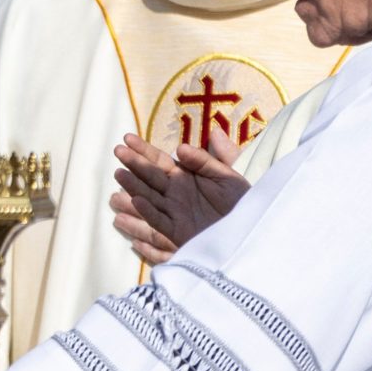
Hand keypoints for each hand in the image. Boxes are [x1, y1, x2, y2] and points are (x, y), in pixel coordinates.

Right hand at [110, 127, 246, 265]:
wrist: (253, 232)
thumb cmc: (242, 203)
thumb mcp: (228, 176)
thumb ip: (207, 160)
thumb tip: (181, 145)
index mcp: (185, 177)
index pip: (159, 161)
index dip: (144, 150)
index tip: (127, 138)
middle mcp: (175, 194)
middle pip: (150, 177)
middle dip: (134, 164)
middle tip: (118, 151)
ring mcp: (174, 212)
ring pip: (149, 197)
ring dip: (134, 187)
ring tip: (120, 174)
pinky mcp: (178, 232)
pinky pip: (159, 222)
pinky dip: (148, 212)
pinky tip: (136, 201)